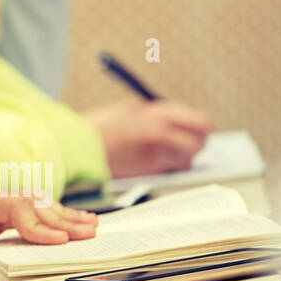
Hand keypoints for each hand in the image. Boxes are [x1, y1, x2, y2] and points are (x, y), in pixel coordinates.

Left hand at [0, 193, 97, 270]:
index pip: (12, 206)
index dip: (36, 224)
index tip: (57, 240)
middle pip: (30, 203)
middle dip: (60, 219)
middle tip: (87, 232)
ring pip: (35, 205)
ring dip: (63, 217)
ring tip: (90, 226)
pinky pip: (31, 213)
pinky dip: (53, 219)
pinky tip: (72, 222)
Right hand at [84, 98, 213, 177]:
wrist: (80, 145)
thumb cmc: (104, 125)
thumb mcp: (135, 108)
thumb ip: (162, 113)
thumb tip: (186, 122)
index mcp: (158, 115)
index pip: (201, 123)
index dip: (200, 126)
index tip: (197, 127)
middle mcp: (161, 135)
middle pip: (199, 144)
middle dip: (195, 143)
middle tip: (186, 140)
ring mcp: (156, 156)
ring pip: (187, 160)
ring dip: (182, 156)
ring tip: (164, 149)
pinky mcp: (148, 172)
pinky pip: (170, 169)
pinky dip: (166, 165)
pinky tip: (151, 157)